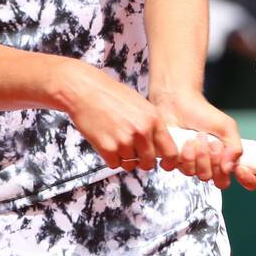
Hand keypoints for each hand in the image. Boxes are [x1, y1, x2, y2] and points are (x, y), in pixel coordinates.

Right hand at [60, 61, 218, 185]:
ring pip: (130, 165)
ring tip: (115, 140)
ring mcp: (124, 141)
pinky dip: (110, 158)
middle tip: (133, 152)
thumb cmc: (110, 94)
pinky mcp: (107, 148)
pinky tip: (106, 142)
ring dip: (124, 158)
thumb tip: (158, 145)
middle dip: (142, 161)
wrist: (84, 90)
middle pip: (149, 162)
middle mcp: (141, 131)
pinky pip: (114, 164)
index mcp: (153, 119)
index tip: (164, 165)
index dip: (168, 162)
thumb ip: (151, 124)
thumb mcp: (140, 105)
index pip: (170, 152)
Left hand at [150, 88, 255, 191]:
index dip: (247, 180)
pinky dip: (181, 152)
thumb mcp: (227, 127)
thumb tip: (229, 167)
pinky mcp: (174, 163)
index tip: (241, 169)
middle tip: (212, 142)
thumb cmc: (202, 114)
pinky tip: (184, 140)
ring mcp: (192, 166)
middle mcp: (212, 166)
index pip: (247, 181)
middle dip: (216, 159)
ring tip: (197, 136)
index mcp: (228, 159)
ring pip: (198, 175)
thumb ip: (235, 147)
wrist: (178, 104)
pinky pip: (178, 168)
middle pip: (219, 181)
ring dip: (199, 154)